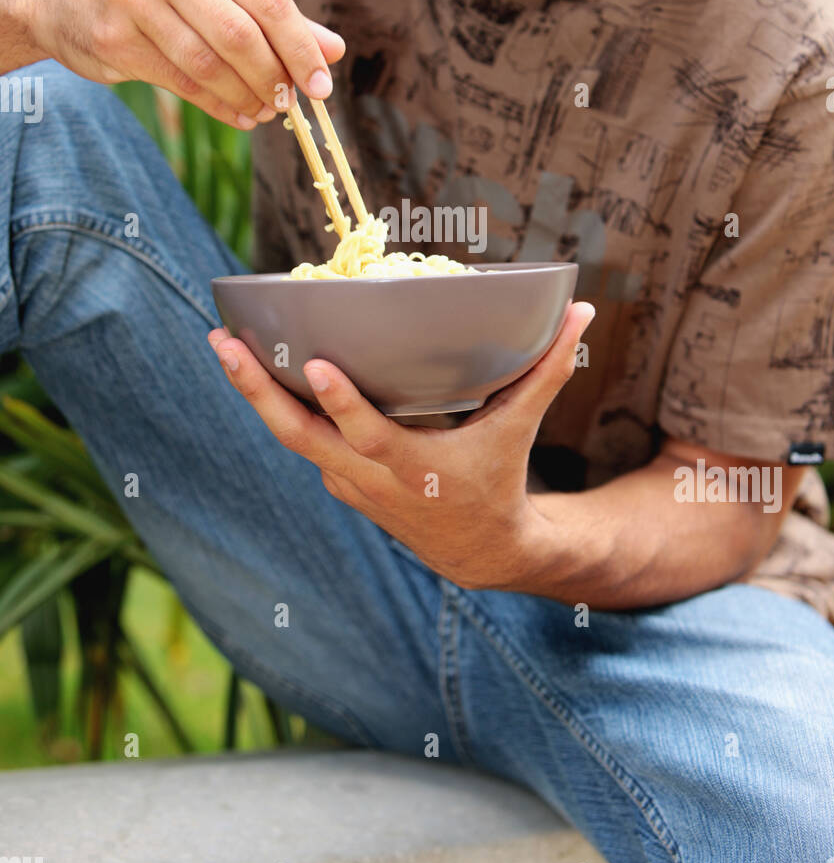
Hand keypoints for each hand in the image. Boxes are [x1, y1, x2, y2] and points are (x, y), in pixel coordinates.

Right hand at [20, 0, 344, 127]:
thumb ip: (271, 14)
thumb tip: (333, 49)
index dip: (301, 46)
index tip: (321, 85)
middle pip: (240, 34)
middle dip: (275, 77)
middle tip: (291, 103)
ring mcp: (134, 1)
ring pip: (210, 64)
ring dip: (247, 97)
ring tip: (266, 112)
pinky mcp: (114, 39)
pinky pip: (182, 83)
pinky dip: (220, 107)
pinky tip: (240, 115)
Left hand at [207, 299, 595, 590]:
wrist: (478, 551)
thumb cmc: (499, 478)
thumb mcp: (520, 428)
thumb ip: (547, 370)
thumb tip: (583, 311)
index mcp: (410, 466)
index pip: (368, 435)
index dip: (342, 404)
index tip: (315, 365)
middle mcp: (367, 477)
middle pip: (298, 435)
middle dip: (256, 391)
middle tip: (221, 343)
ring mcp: (345, 482)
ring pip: (289, 437)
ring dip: (254, 395)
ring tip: (224, 344)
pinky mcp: (337, 480)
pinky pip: (301, 440)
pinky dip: (278, 407)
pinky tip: (258, 367)